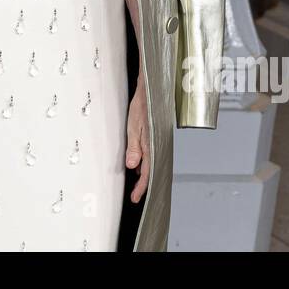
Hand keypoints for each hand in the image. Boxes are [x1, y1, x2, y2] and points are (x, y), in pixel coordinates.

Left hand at [125, 76, 149, 202]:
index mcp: (151, 145)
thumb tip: (132, 166)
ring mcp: (155, 141)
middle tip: (136, 195)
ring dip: (143, 173)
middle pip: (150, 170)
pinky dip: (144, 162)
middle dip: (143, 184)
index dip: (141, 187)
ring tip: (136, 184)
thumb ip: (134, 147)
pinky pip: (150, 154)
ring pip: (150, 163)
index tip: (136, 198)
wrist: (151, 91)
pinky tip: (138, 164)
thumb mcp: (133, 127)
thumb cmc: (142, 107)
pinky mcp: (154, 137)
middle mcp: (155, 145)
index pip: (147, 172)